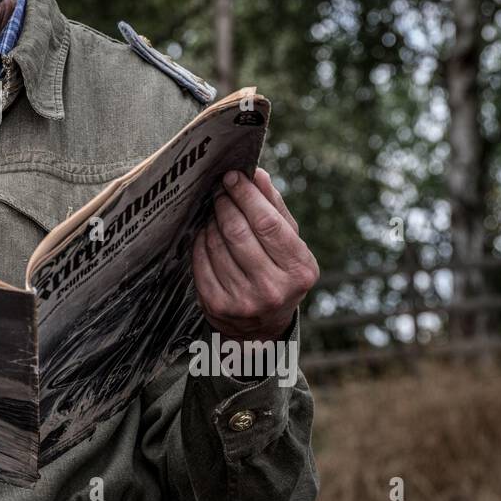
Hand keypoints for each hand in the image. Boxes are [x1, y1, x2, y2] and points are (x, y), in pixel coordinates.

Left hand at [191, 167, 318, 341]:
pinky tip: (206, 232)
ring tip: (214, 210)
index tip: (232, 176)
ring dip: (211, 220)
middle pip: (238, 232)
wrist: (261, 326)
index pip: (268, 223)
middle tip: (218, 188)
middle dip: (225, 203)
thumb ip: (275, 208)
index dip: (246, 195)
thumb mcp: (289, 243)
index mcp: (299, 270)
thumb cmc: (279, 272)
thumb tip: (258, 174)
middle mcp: (273, 289)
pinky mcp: (216, 305)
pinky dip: (200, 240)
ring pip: (216, 244)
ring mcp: (243, 300)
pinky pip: (201, 260)